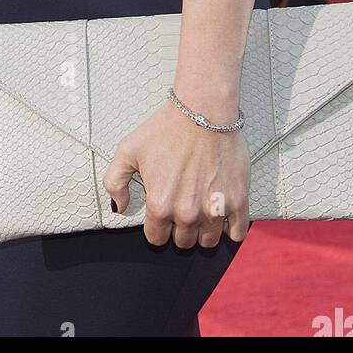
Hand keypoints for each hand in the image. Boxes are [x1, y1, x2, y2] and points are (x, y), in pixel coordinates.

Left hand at [104, 98, 249, 247]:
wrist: (203, 110)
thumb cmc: (167, 128)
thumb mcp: (128, 150)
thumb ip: (114, 182)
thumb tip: (120, 207)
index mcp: (159, 205)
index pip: (156, 238)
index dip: (158, 228)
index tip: (163, 214)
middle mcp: (187, 213)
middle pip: (183, 242)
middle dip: (180, 229)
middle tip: (182, 207)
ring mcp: (214, 210)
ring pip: (208, 241)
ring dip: (204, 230)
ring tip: (201, 209)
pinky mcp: (238, 202)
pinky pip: (236, 234)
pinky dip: (230, 229)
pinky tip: (222, 213)